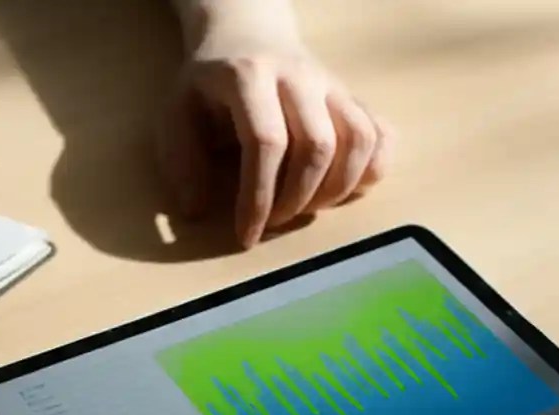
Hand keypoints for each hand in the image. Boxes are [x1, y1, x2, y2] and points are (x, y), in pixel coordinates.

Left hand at [157, 23, 393, 247]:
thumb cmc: (209, 84)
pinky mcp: (352, 97)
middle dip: (297, 198)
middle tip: (274, 223)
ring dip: (337, 189)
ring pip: (360, 139)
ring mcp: (333, 85)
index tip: (246, 235)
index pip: (266, 142)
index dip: (258, 197)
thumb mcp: (177, 112)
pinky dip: (373, 169)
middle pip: (318, 145)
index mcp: (250, 77)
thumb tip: (196, 211)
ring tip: (306, 209)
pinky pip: (382, 133)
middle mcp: (300, 77)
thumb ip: (182, 161)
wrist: (246, 34)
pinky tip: (344, 190)